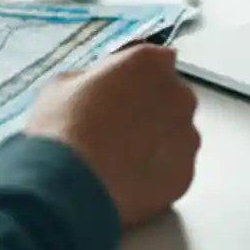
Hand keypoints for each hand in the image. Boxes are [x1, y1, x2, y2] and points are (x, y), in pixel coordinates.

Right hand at [24, 45, 200, 227]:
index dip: (133, 76)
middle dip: (148, 108)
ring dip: (155, 140)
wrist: (71, 190)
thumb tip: (97, 86)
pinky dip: (157, 172)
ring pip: (175, 134)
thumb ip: (93, 78)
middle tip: (114, 127)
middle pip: (169, 96)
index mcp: (150, 63)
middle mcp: (178, 95)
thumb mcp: (62, 85)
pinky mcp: (186, 175)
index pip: (153, 60)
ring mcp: (187, 137)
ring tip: (119, 158)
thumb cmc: (63, 130)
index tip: (116, 90)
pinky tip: (128, 179)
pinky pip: (174, 167)